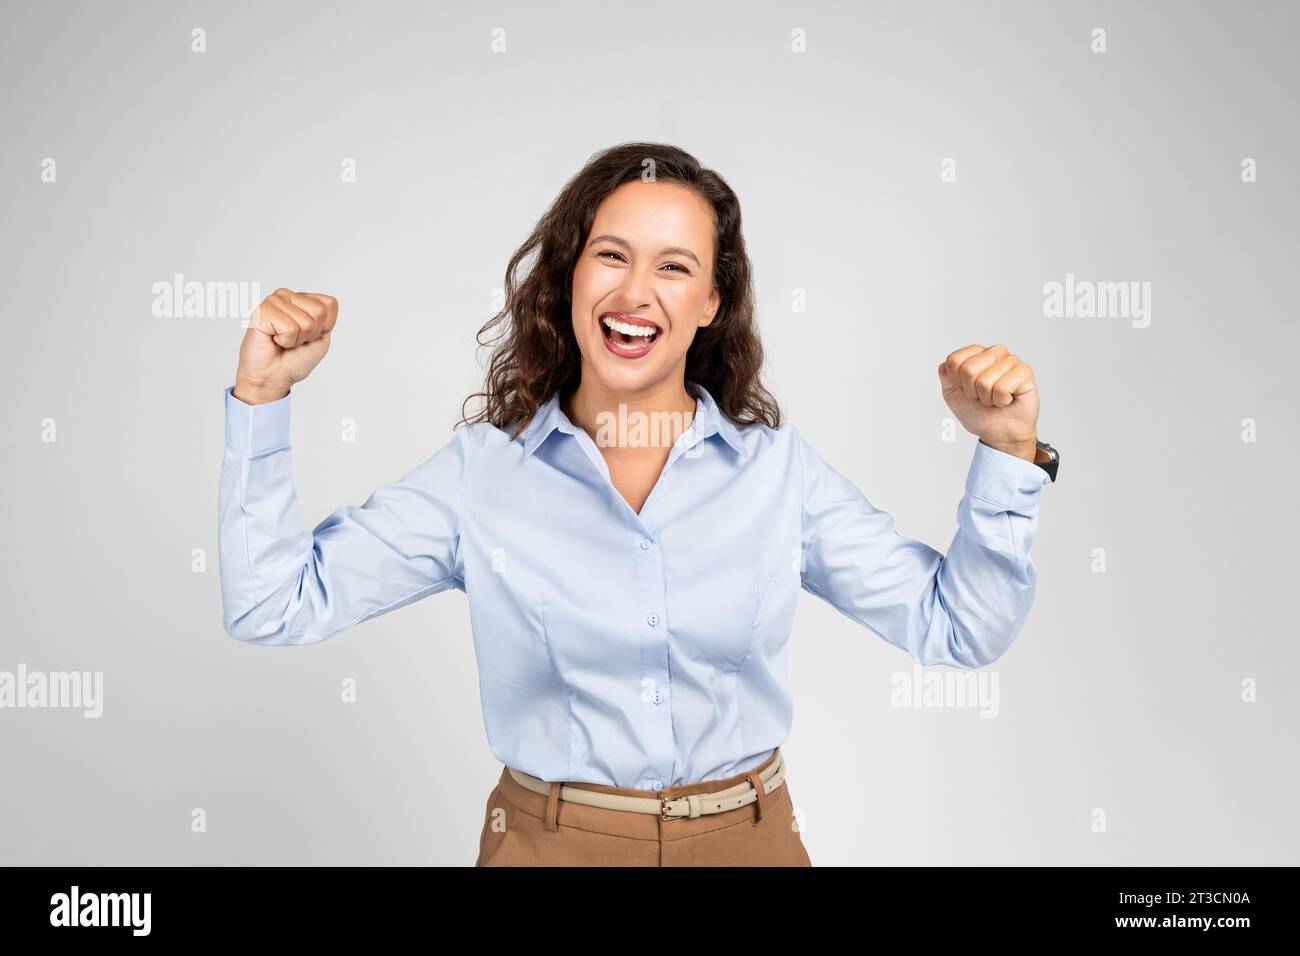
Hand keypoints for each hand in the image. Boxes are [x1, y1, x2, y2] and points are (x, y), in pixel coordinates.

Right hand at [234, 288, 337, 402]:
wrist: (273, 377)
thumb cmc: (294, 359)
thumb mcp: (321, 338)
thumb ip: (326, 317)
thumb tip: (328, 302)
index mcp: (302, 299)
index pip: (330, 304)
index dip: (324, 327)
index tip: (309, 336)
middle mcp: (287, 295)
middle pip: (319, 311)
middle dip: (311, 333)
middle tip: (294, 340)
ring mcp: (273, 301)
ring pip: (306, 321)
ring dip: (297, 339)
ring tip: (283, 341)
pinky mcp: (262, 311)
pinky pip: (290, 328)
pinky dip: (286, 340)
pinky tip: (274, 339)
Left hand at [937, 344, 1039, 459]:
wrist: (999, 433)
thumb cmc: (978, 412)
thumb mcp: (952, 393)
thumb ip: (945, 373)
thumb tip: (947, 361)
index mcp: (976, 353)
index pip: (954, 360)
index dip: (957, 382)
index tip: (967, 390)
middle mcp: (994, 352)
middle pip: (968, 369)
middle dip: (971, 391)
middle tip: (982, 397)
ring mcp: (1011, 360)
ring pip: (984, 381)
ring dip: (987, 398)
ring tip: (995, 398)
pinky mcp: (1025, 372)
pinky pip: (1002, 387)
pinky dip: (1001, 401)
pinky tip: (1008, 400)